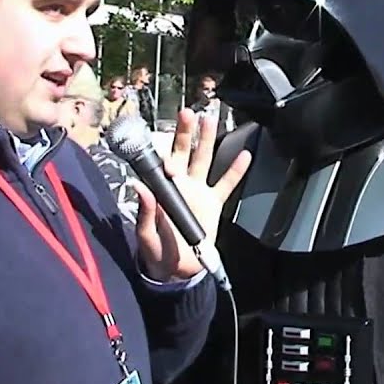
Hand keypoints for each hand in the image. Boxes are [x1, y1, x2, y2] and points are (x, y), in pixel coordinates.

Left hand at [132, 108, 250, 282]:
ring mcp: (198, 192)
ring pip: (204, 160)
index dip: (165, 156)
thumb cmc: (156, 252)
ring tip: (211, 119)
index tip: (168, 154)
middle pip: (184, 153)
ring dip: (208, 141)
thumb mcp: (145, 235)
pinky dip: (236, 170)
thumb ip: (143, 213)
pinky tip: (245, 154)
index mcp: (161, 190)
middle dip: (186, 133)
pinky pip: (226, 184)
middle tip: (188, 112)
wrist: (177, 271)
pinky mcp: (213, 204)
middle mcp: (180, 186)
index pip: (162, 166)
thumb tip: (138, 188)